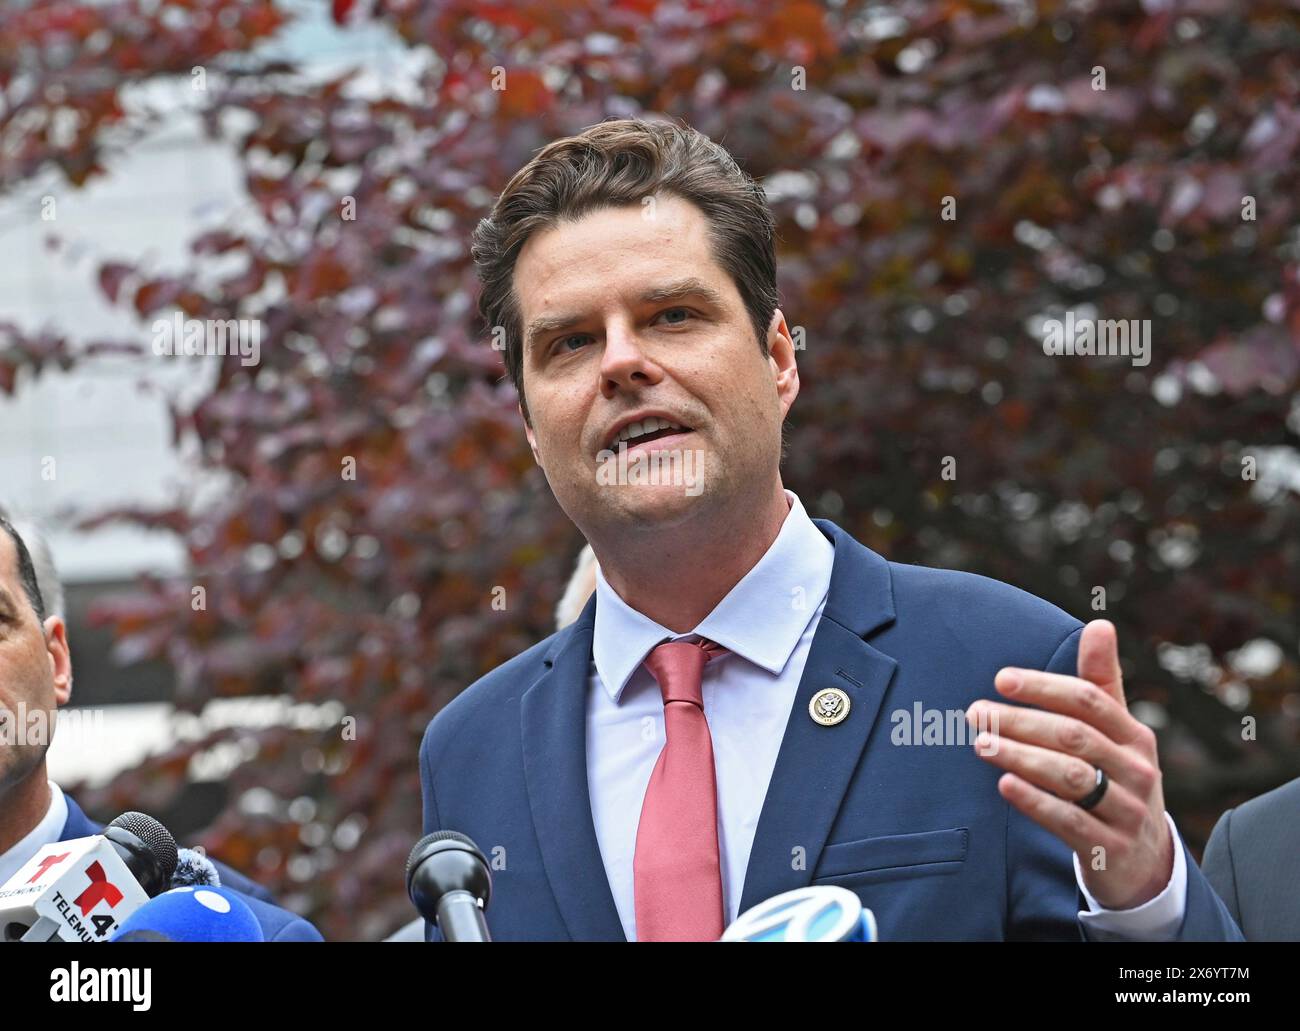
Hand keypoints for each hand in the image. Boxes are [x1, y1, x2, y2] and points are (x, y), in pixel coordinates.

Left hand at [966, 619, 1174, 908]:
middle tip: (975, 712)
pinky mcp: (1110, 848)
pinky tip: (1004, 784)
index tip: (1001, 679)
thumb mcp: (1118, 734)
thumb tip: (1099, 623)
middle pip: (1074, 736)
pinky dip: (1035, 801)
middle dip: (1021, 721)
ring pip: (1070, 776)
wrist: (1144, 862)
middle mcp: (1136, 770)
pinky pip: (1070, 820)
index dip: (1044, 687)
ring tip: (980, 743)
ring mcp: (1126, 811)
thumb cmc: (1118, 781)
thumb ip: (1102, 682)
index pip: (1089, 700)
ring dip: (1021, 756)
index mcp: (1135, 736)